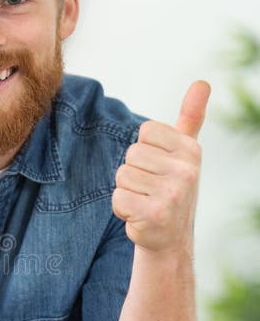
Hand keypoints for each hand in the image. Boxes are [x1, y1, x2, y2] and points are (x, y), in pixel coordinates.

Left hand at [112, 80, 209, 253]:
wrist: (169, 238)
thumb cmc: (172, 189)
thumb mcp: (184, 153)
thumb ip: (191, 118)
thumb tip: (202, 82)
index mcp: (191, 150)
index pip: (145, 132)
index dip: (144, 151)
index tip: (158, 168)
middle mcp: (186, 171)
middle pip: (131, 154)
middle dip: (133, 173)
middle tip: (150, 190)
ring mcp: (172, 193)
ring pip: (122, 176)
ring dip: (127, 192)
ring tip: (145, 202)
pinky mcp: (154, 213)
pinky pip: (118, 197)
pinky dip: (121, 209)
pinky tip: (139, 216)